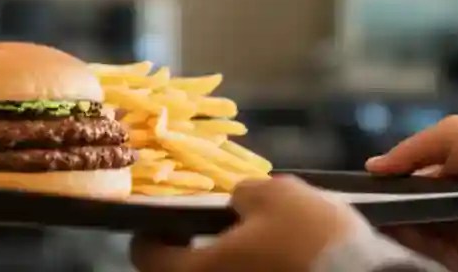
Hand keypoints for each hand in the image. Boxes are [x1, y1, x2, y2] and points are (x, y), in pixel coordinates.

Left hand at [131, 177, 362, 271]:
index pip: (145, 256)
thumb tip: (237, 202)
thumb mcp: (275, 195)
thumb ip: (244, 193)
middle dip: (198, 248)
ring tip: (261, 236)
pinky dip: (261, 268)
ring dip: (234, 260)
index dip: (151, 231)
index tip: (164, 216)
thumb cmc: (312, 242)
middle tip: (221, 222)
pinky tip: (286, 255)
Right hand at [365, 116, 457, 269]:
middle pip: (405, 215)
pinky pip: (436, 256)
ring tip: (376, 224)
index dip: (381, 190)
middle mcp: (447, 204)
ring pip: (415, 238)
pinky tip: (403, 236)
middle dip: (384, 214)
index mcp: (442, 173)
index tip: (356, 193)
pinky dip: (418, 249)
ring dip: (396, 232)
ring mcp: (457, 230)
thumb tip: (372, 167)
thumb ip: (409, 153)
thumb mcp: (449, 135)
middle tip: (360, 212)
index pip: (402, 186)